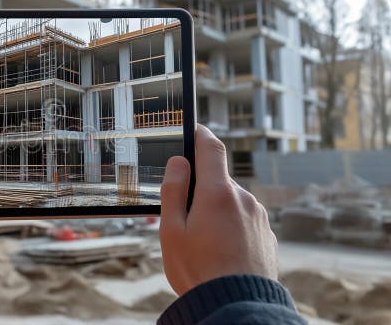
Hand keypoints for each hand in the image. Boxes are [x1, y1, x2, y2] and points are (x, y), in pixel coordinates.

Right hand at [159, 125, 277, 295]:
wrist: (236, 306)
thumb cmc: (198, 270)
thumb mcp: (171, 230)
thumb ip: (173, 191)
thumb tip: (179, 162)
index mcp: (217, 192)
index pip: (211, 147)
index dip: (199, 134)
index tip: (192, 130)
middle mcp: (244, 199)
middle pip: (217, 181)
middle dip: (199, 191)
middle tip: (181, 219)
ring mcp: (259, 218)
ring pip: (231, 204)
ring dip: (215, 213)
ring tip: (201, 247)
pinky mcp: (267, 236)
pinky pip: (244, 223)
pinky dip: (230, 230)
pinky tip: (220, 255)